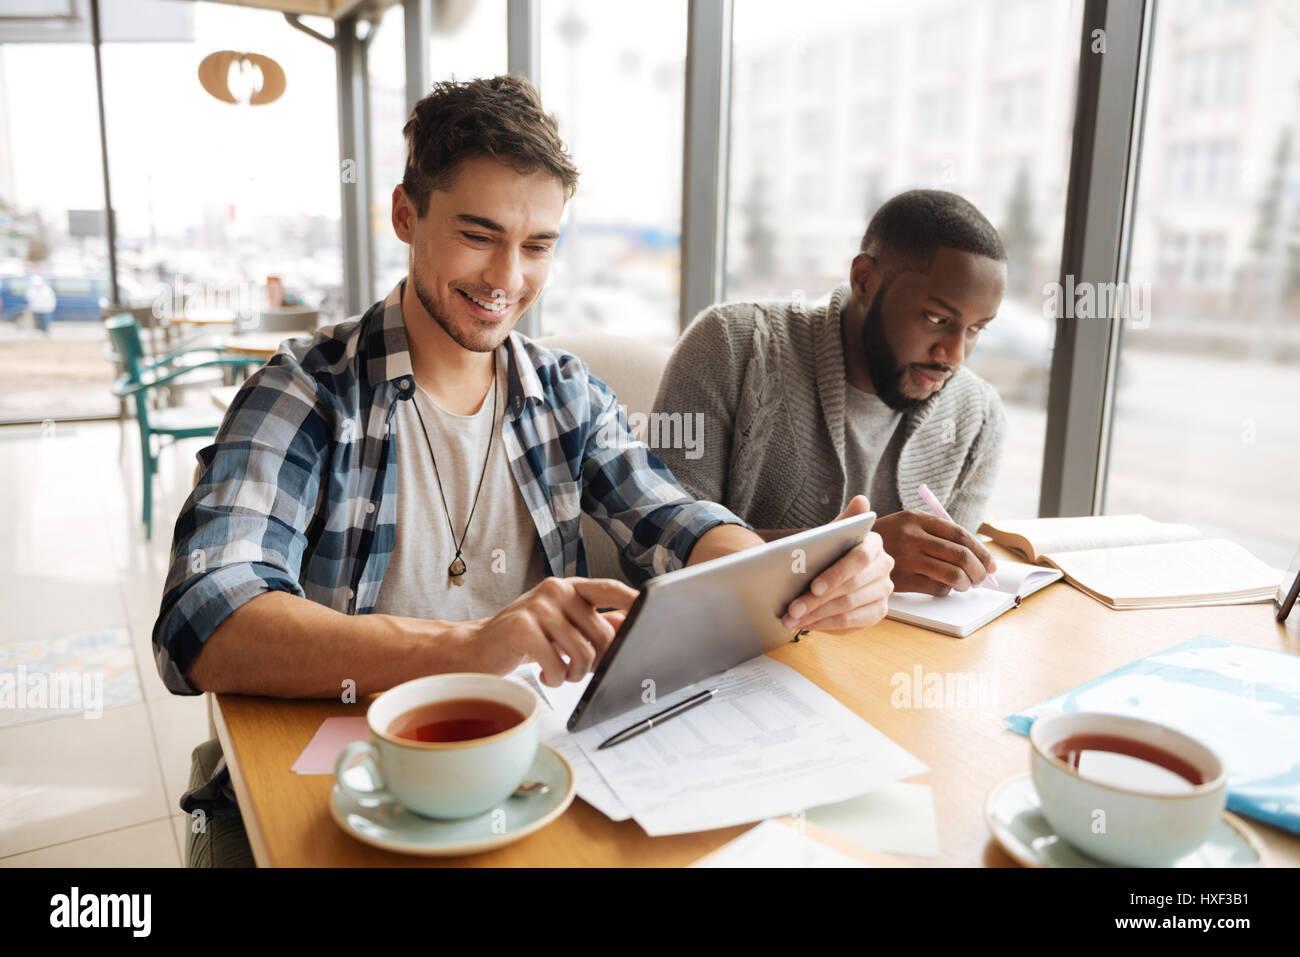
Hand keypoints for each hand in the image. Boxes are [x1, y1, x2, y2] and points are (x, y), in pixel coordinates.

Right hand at [461, 578, 636, 686]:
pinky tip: (545, 674)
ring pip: (583, 654)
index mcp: (570, 587)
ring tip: (561, 673)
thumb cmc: (524, 638)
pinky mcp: (522, 627)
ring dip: (575, 675)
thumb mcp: (562, 627)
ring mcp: (538, 607)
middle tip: (580, 670)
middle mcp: (556, 590)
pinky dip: (555, 679)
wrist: (478, 648)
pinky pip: (558, 665)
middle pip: (603, 634)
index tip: (651, 613)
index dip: (633, 601)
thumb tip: (630, 624)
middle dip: (598, 663)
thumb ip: (594, 624)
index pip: (611, 588)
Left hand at [779, 495, 893, 634]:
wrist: (828, 571)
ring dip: (816, 616)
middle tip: (792, 610)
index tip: (813, 587)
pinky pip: (852, 622)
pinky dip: (826, 625)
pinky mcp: (879, 611)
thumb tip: (861, 501)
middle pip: (851, 587)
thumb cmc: (827, 551)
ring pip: (849, 607)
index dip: (836, 574)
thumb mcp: (830, 535)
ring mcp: (884, 590)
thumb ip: (844, 521)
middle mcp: (885, 566)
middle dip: (817, 601)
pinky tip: (806, 625)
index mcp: (875, 543)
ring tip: (791, 619)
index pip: (860, 558)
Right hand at [873, 509, 996, 596]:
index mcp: (916, 518)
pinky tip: (943, 588)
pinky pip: (936, 588)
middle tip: (983, 578)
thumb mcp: (906, 524)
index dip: (981, 551)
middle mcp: (912, 537)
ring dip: (966, 583)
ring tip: (966, 585)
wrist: (847, 553)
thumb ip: (936, 533)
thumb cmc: (887, 540)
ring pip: (952, 574)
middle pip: (961, 555)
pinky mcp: (901, 580)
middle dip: (979, 570)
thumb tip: (978, 554)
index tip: (991, 563)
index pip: (960, 535)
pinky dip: (946, 591)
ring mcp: (906, 559)